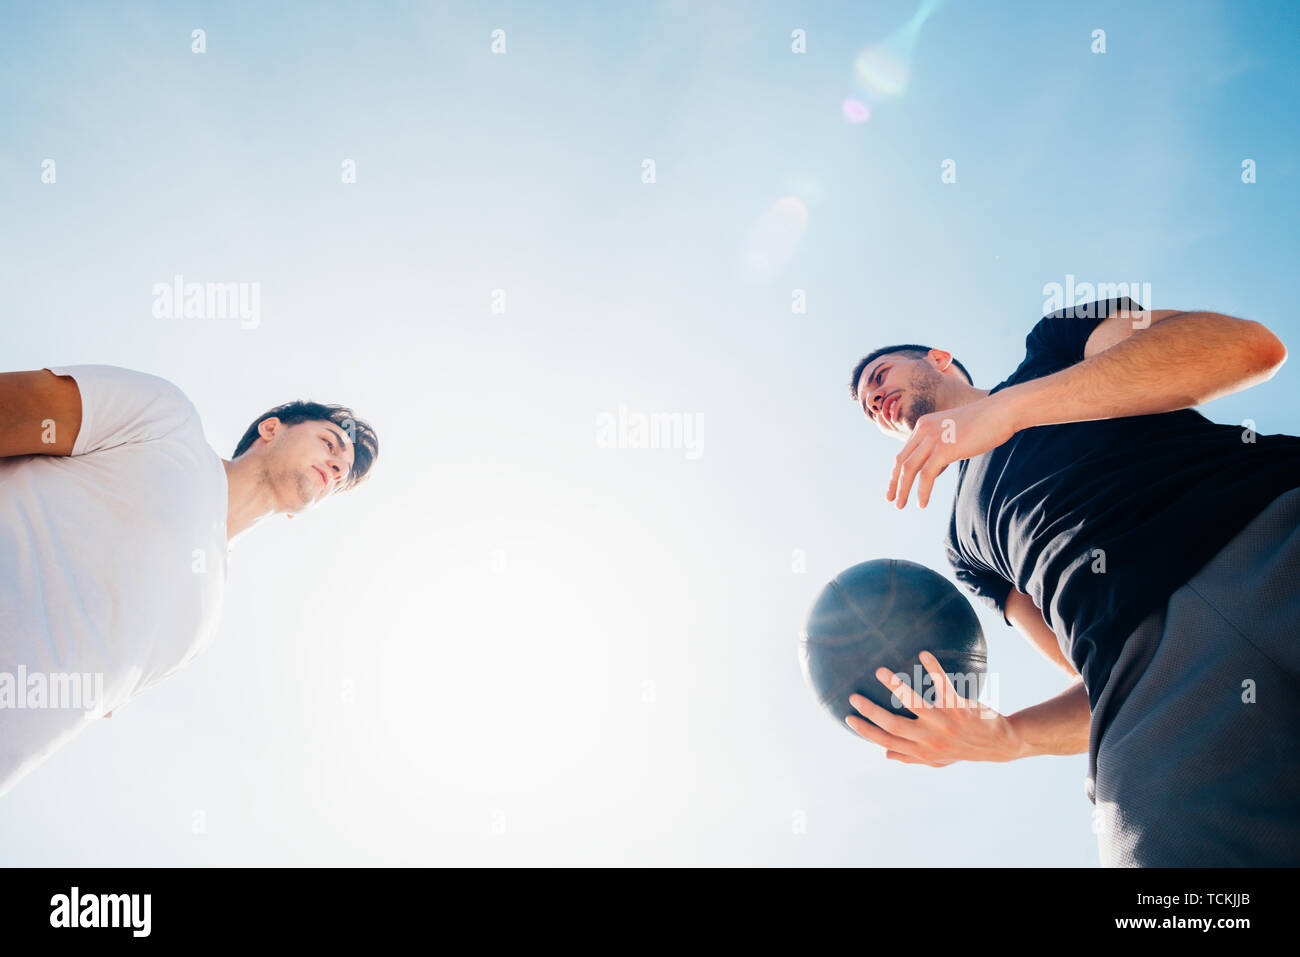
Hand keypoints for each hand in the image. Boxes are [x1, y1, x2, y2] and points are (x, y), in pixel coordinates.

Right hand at [845, 651, 1024, 764]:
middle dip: (871, 712)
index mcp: (921, 751)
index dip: (867, 732)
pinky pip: (944, 685)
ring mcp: (944, 723)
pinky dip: (934, 669)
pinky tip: (923, 654)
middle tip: (853, 696)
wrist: (1000, 745)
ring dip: (897, 687)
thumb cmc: (964, 749)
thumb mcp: (938, 760)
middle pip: (894, 725)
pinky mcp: (959, 707)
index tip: (848, 719)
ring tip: (881, 672)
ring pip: (915, 704)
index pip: (887, 742)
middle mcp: (930, 739)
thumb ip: (911, 757)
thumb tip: (885, 754)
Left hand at [887, 393, 1018, 508]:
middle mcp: (924, 430)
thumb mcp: (955, 435)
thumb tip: (935, 469)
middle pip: (901, 461)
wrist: (1002, 412)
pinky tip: (921, 503)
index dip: (897, 471)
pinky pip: (926, 474)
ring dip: (903, 490)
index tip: (894, 486)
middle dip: (894, 482)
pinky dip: (922, 491)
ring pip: (909, 469)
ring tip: (900, 505)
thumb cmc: (984, 423)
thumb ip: (942, 450)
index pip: (905, 452)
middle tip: (890, 499)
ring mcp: (933, 439)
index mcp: (924, 425)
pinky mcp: (944, 449)